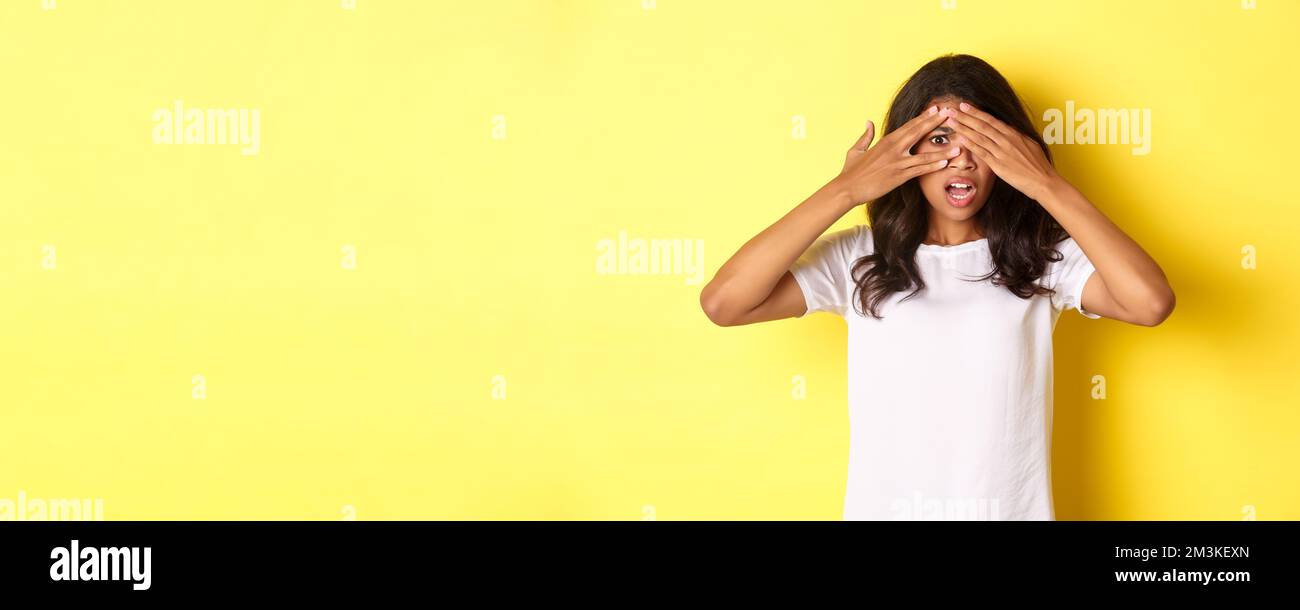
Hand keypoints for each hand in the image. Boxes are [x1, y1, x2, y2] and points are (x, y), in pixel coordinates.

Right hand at [833, 106, 960, 205]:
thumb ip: (865, 135)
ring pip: (924, 154)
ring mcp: (897, 162)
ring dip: (942, 149)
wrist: (847, 188)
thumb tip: (869, 122)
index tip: (936, 109)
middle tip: (951, 114)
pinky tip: (945, 163)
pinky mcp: (898, 176)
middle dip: (936, 123)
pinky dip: (932, 166)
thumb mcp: (856, 149)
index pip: (909, 125)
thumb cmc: (851, 171)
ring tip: (958, 144)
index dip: (924, 117)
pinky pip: (919, 170)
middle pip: (918, 132)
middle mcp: (893, 149)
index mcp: (886, 141)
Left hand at [940, 102, 1061, 200]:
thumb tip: (1007, 128)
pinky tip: (960, 138)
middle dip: (965, 116)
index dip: (976, 112)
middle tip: (951, 109)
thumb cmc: (1037, 164)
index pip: (991, 120)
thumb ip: (1016, 136)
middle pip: (982, 125)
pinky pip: (982, 152)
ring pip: (979, 136)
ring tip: (951, 121)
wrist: (1043, 181)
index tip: (964, 105)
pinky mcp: (998, 165)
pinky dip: (971, 144)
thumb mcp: (1029, 144)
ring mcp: (1002, 152)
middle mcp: (1007, 140)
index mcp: (1014, 134)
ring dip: (963, 127)